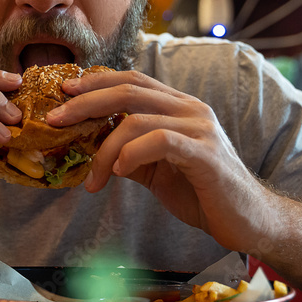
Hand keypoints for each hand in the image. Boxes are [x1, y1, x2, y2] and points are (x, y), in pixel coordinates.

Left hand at [46, 69, 275, 251]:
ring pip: (138, 119)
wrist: (247, 221)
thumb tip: (88, 146)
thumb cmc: (201, 193)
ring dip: (105, 148)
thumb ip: (128, 151)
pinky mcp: (205, 155)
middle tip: (55, 120)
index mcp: (178, 107)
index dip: (95, 82)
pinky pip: (160, 142)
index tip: (63, 92)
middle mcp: (190, 109)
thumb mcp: (156, 169)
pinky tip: (119, 172)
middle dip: (85, 103)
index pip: (131, 81)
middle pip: (128, 91)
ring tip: (92, 178)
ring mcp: (200, 129)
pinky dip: (132, 154)